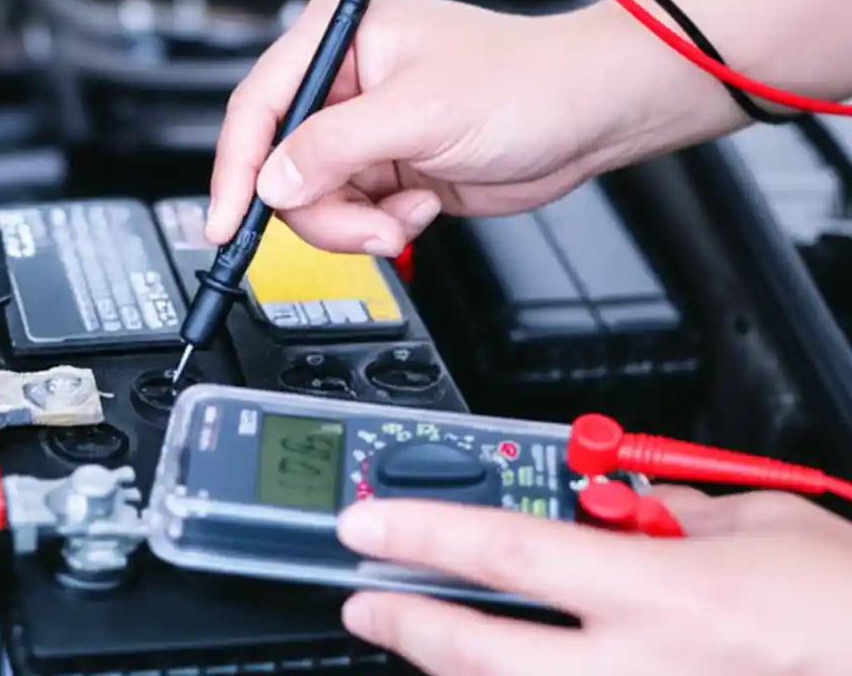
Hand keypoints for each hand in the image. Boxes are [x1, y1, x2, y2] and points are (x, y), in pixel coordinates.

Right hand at [206, 0, 648, 256]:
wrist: (585, 118)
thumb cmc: (525, 83)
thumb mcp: (419, 113)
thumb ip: (334, 149)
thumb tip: (272, 183)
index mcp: (336, 39)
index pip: (257, 108)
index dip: (236, 171)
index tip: (226, 223)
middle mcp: (340, 83)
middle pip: (279, 168)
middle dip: (321, 209)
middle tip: (366, 224)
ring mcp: (361, 132)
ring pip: (312, 202)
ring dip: (358, 224)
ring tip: (404, 213)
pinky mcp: (383, 170)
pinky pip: (349, 218)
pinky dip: (381, 226)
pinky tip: (420, 206)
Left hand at [336, 488, 851, 674]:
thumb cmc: (850, 608)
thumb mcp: (764, 526)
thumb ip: (673, 512)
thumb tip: (619, 506)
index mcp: (668, 593)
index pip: (511, 552)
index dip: (424, 534)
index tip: (368, 524)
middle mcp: (647, 667)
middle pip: (486, 656)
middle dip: (409, 627)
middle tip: (363, 601)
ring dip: (453, 667)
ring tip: (421, 635)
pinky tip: (511, 668)